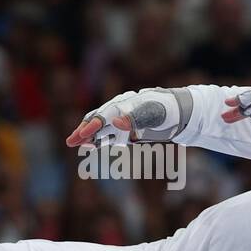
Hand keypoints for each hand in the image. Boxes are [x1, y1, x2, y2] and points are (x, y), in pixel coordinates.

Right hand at [67, 88, 190, 147]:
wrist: (180, 112)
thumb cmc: (167, 110)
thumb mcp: (154, 114)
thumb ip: (134, 118)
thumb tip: (115, 123)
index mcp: (124, 104)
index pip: (103, 117)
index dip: (91, 127)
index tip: (80, 137)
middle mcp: (120, 110)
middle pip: (97, 121)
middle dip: (83, 131)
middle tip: (70, 142)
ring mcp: (123, 120)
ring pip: (101, 129)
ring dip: (89, 136)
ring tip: (75, 144)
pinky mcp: (127, 130)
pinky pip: (109, 135)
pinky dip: (99, 140)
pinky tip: (92, 146)